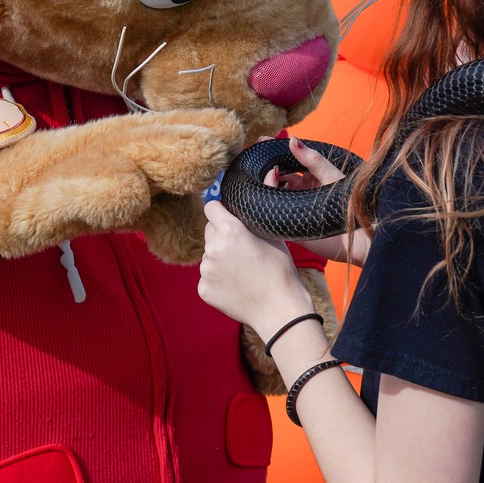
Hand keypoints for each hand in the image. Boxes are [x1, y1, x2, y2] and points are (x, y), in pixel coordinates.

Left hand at [199, 199, 311, 335]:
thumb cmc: (280, 271)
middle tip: (242, 249)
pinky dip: (218, 280)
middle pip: (209, 231)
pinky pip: (207, 277)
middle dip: (221, 236)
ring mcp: (206, 270)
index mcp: (229, 230)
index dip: (221, 211)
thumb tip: (270, 172)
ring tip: (243, 271)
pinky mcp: (203, 289)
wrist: (279, 310)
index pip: (211, 207)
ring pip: (209, 255)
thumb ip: (262, 205)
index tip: (229, 218)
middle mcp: (212, 248)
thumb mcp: (273, 235)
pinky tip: (236, 286)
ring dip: (220, 259)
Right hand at [264, 139, 370, 265]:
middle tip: (255, 157)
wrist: (357, 236)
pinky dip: (266, 199)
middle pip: (276, 177)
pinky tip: (265, 189)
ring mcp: (293, 208)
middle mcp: (298, 192)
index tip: (262, 140)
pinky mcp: (289, 225)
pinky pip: (271, 211)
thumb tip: (292, 139)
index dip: (275, 152)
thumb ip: (312, 158)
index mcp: (309, 179)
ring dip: (265, 181)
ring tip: (267, 173)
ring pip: (271, 192)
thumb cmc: (349, 203)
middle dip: (265, 166)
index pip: (287, 162)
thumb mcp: (330, 174)